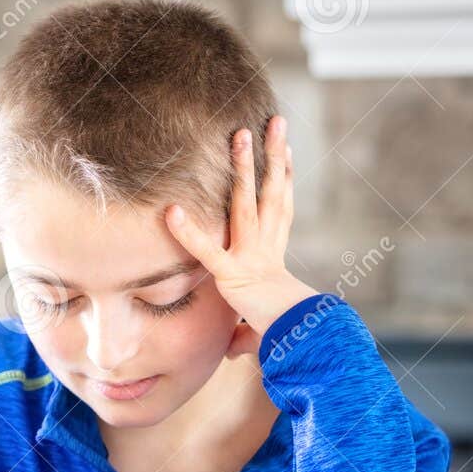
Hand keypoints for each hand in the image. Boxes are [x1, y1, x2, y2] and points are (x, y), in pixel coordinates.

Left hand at [165, 115, 316, 354]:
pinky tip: (170, 211)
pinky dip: (187, 232)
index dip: (284, 180)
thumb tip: (234, 349)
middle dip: (273, 156)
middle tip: (274, 122)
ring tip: (240, 132)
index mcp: (274, 257)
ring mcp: (250, 257)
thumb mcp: (260, 331)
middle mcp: (267, 249)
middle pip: (272, 193)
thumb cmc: (286, 339)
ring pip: (247, 203)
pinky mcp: (232, 274)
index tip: (285, 153)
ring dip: (244, 167)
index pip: (281, 210)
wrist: (301, 345)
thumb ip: (243, 334)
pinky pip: (205, 249)